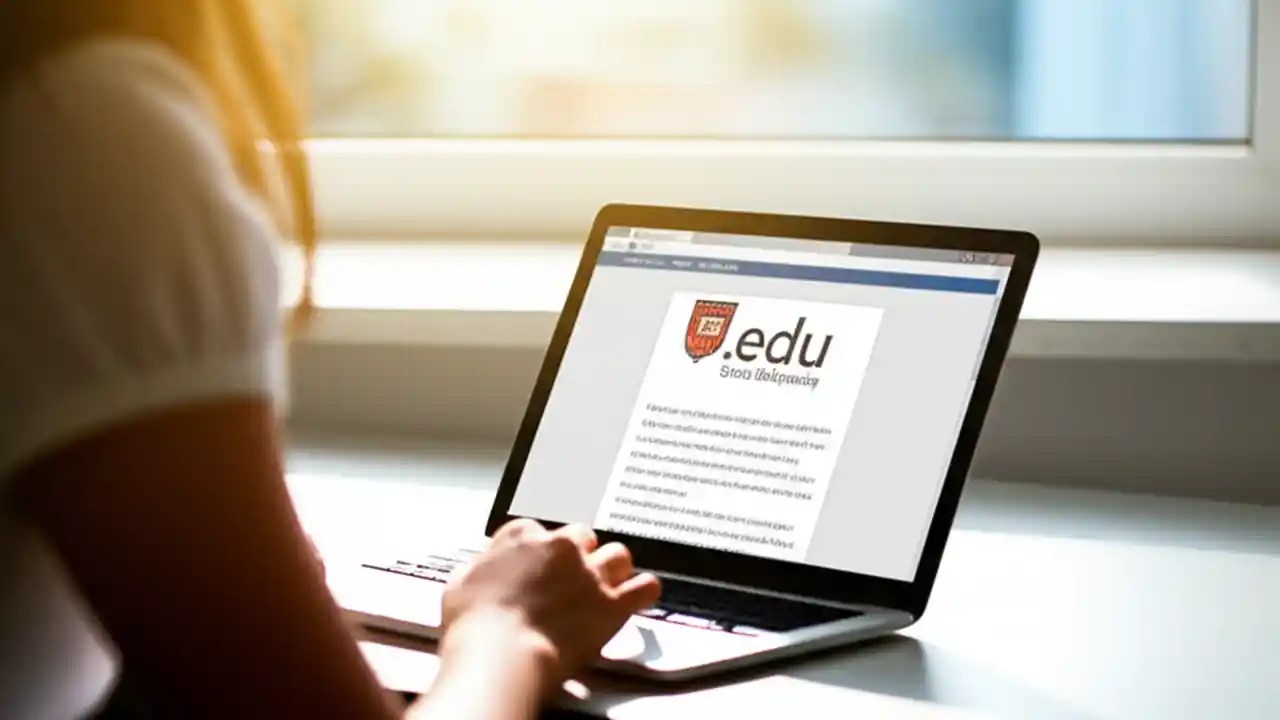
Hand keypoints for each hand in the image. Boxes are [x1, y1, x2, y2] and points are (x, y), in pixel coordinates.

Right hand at [439, 519, 660, 686]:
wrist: (499, 655)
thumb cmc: (473, 626)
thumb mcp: (459, 584)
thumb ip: (480, 567)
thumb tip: (485, 566)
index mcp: (521, 537)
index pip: (538, 531)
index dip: (539, 552)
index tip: (537, 567)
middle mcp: (560, 547)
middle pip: (582, 537)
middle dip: (578, 556)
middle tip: (569, 581)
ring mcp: (590, 573)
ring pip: (618, 555)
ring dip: (612, 570)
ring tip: (605, 585)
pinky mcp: (612, 603)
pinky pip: (646, 586)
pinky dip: (644, 591)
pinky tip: (637, 597)